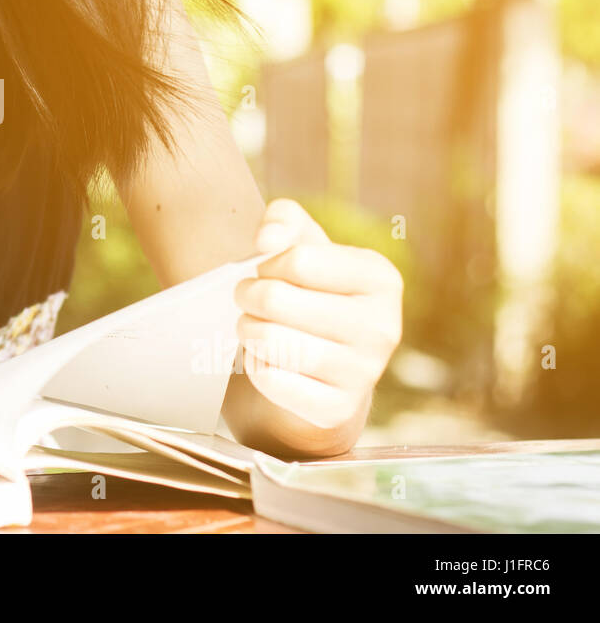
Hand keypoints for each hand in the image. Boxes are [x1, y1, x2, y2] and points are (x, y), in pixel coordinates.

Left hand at [232, 198, 402, 440]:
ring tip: (253, 327)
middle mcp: (383, 327)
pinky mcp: (336, 410)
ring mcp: (364, 373)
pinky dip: (256, 367)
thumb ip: (284, 220)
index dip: (269, 264)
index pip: (298, 259)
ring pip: (269, 341)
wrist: (323, 368)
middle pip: (277, 299)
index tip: (269, 270)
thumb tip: (268, 238)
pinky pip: (270, 379)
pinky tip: (268, 360)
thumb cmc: (310, 294)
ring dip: (247, 330)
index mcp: (382, 278)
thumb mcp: (305, 246)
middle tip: (248, 299)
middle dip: (248, 296)